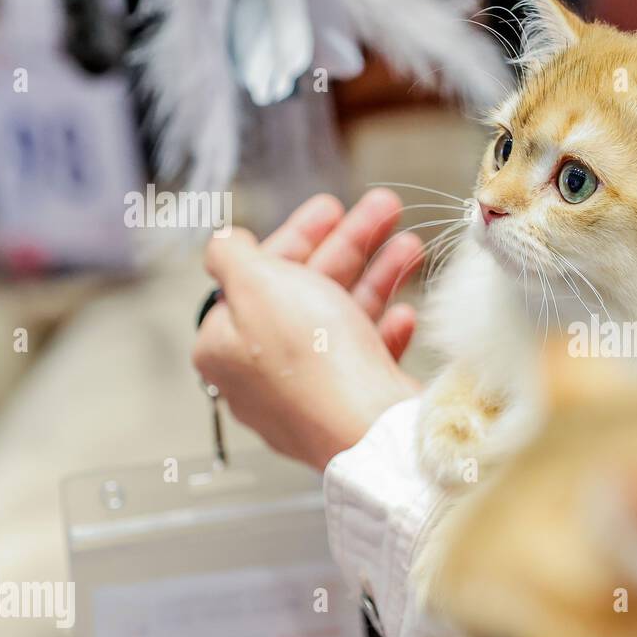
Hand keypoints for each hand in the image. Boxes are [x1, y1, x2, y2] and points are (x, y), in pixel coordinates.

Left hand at [192, 189, 422, 468]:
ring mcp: (307, 395)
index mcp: (225, 344)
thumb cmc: (312, 359)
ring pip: (341, 322)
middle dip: (350, 245)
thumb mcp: (257, 283)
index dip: (299, 235)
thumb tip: (223, 242)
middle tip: (385, 210)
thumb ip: (231, 254)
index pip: (257, 276)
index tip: (331, 207)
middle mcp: (261, 374)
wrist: (369, 428)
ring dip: (377, 277)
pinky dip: (383, 331)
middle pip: (305, 293)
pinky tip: (405, 313)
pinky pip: (363, 361)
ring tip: (412, 247)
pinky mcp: (348, 410)